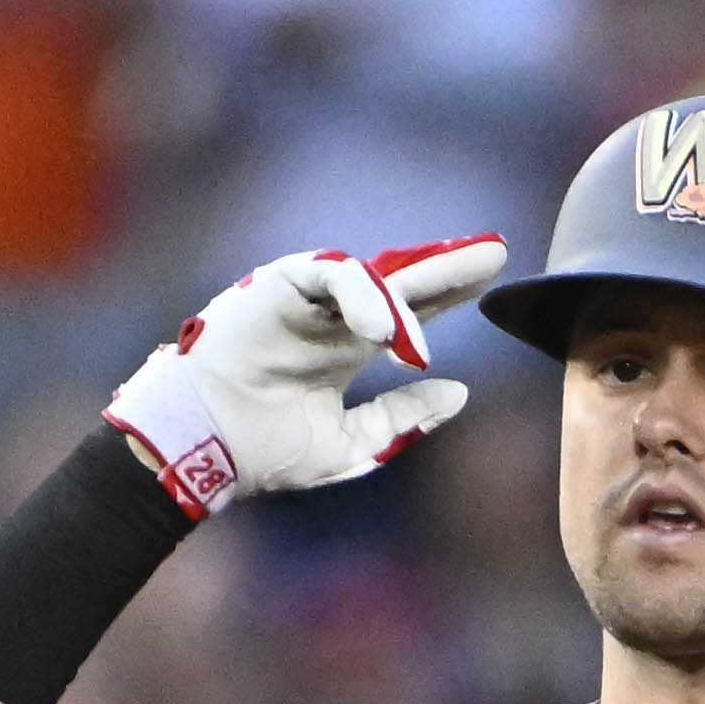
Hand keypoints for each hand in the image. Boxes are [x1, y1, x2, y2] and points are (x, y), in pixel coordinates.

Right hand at [107, 237, 503, 517]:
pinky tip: (381, 331)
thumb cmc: (267, 450)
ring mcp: (308, 297)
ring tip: (412, 347)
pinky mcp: (281, 283)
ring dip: (402, 303)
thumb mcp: (353, 443)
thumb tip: (460, 392)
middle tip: (495, 253)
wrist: (210, 446)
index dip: (451, 294)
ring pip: (370, 276)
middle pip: (403, 279)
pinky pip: (331, 274)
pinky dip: (361, 298)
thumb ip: (403, 417)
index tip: (494, 281)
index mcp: (348, 348)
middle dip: (449, 266)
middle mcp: (333, 316)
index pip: (411, 312)